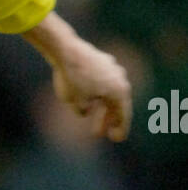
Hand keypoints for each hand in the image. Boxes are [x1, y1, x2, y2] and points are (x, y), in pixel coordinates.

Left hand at [22, 12, 132, 141]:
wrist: (66, 50)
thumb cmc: (72, 80)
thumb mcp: (76, 104)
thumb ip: (84, 111)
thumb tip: (87, 110)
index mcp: (120, 92)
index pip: (123, 115)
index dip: (120, 129)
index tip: (117, 138)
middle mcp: (120, 78)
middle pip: (117, 103)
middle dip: (108, 119)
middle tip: (102, 133)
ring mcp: (112, 67)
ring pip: (109, 90)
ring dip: (102, 104)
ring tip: (92, 113)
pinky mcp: (101, 59)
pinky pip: (102, 79)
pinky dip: (97, 90)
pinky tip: (88, 96)